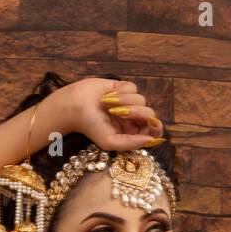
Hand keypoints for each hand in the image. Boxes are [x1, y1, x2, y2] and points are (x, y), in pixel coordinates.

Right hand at [43, 77, 163, 152]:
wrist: (75, 106)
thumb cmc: (90, 126)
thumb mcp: (110, 142)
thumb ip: (131, 144)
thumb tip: (152, 140)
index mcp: (131, 132)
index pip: (152, 130)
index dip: (156, 127)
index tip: (153, 125)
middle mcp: (132, 118)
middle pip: (149, 113)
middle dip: (136, 113)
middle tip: (119, 113)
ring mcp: (128, 102)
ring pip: (142, 99)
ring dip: (125, 102)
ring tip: (108, 105)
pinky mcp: (123, 87)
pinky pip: (133, 88)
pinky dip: (121, 92)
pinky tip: (108, 96)